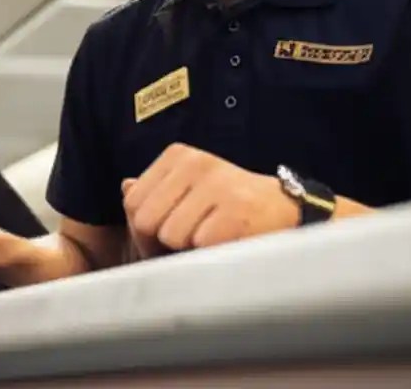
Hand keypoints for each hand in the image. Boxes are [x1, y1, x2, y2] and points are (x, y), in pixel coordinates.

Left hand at [122, 143, 297, 256]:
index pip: (134, 203)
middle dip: (162, 242)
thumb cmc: (227, 208)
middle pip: (147, 220)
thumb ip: (153, 195)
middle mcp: (196, 163)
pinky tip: (229, 243)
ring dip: (189, 249)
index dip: (144, 231)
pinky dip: (212, 254)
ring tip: (212, 238)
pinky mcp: (238, 209)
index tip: (168, 233)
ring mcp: (218, 183)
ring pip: (171, 235)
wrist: (284, 211)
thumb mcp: (187, 193)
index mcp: (177, 156)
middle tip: (192, 240)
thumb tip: (126, 189)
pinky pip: (201, 245)